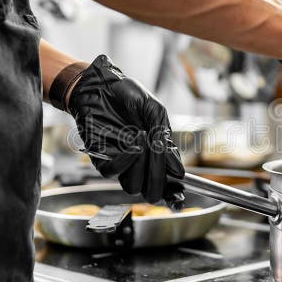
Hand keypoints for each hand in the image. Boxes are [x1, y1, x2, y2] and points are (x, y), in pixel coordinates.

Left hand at [67, 55, 185, 205]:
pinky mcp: (101, 159)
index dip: (174, 195)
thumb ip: (165, 139)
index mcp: (156, 155)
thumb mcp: (155, 112)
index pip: (167, 184)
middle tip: (161, 161)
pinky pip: (114, 173)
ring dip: (142, 166)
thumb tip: (178, 170)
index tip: (180, 197)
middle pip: (150, 192)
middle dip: (158, 182)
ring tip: (144, 140)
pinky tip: (133, 144)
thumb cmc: (128, 96)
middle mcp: (139, 164)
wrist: (101, 84)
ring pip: (133, 186)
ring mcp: (121, 163)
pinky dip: (126, 161)